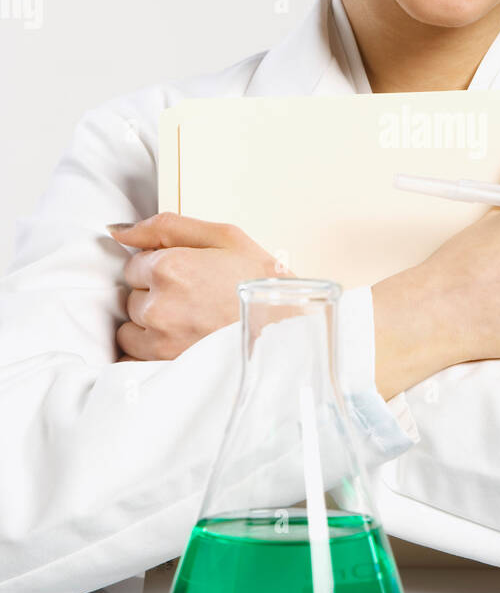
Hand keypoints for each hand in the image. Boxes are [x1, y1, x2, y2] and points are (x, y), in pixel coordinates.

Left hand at [107, 213, 286, 360]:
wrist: (288, 331)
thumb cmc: (261, 282)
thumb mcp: (224, 237)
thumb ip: (166, 226)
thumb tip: (118, 231)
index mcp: (170, 266)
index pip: (134, 264)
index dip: (161, 267)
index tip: (189, 275)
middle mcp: (159, 304)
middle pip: (131, 295)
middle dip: (155, 295)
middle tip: (195, 298)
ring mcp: (160, 339)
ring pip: (129, 328)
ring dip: (150, 325)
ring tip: (189, 322)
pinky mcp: (164, 366)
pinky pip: (133, 357)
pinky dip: (150, 352)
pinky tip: (181, 344)